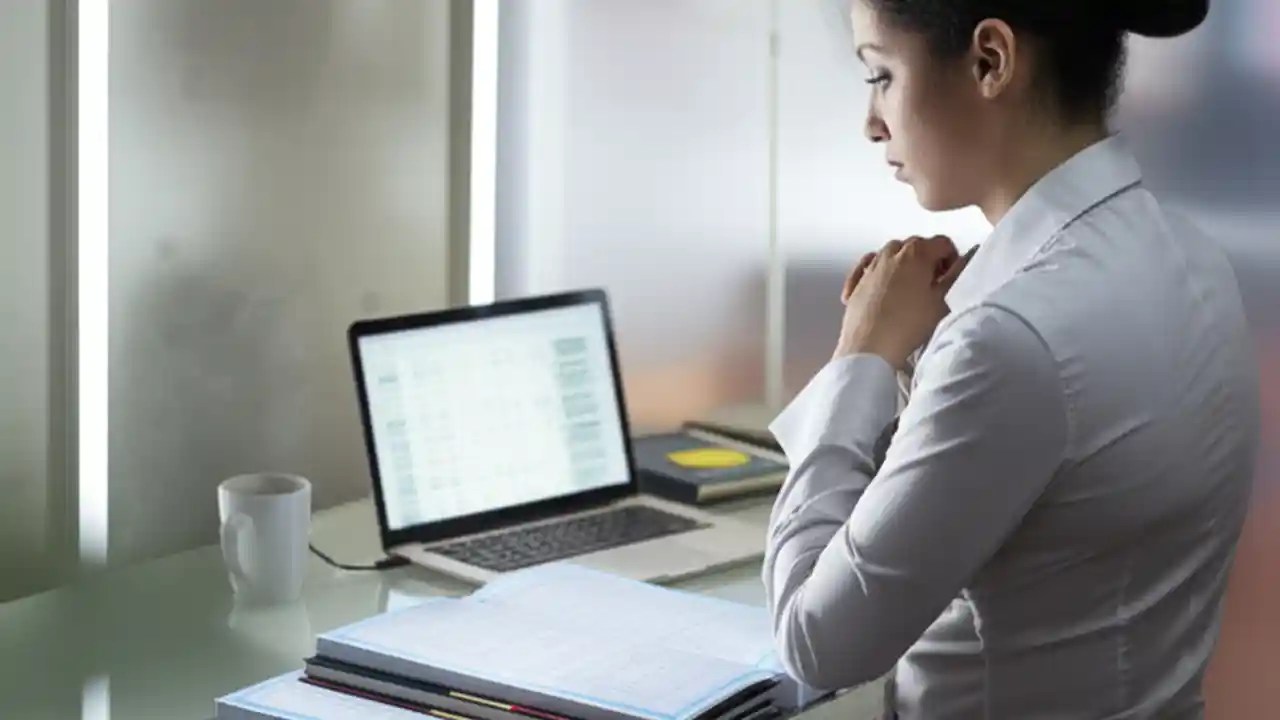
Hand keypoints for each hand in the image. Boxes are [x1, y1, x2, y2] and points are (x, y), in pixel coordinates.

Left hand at [834, 235, 968, 368]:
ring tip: (911, 289)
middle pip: (916, 245)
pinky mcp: (855, 282)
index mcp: (916, 252)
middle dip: (929, 260)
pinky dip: (879, 271)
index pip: (943, 243)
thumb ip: (956, 275)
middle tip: (934, 285)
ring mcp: (870, 265)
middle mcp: (891, 252)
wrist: (870, 347)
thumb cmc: (909, 324)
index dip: (952, 258)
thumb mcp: (942, 300)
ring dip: (904, 264)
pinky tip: (884, 286)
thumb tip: (967, 257)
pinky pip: (869, 266)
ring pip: (892, 253)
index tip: (951, 278)